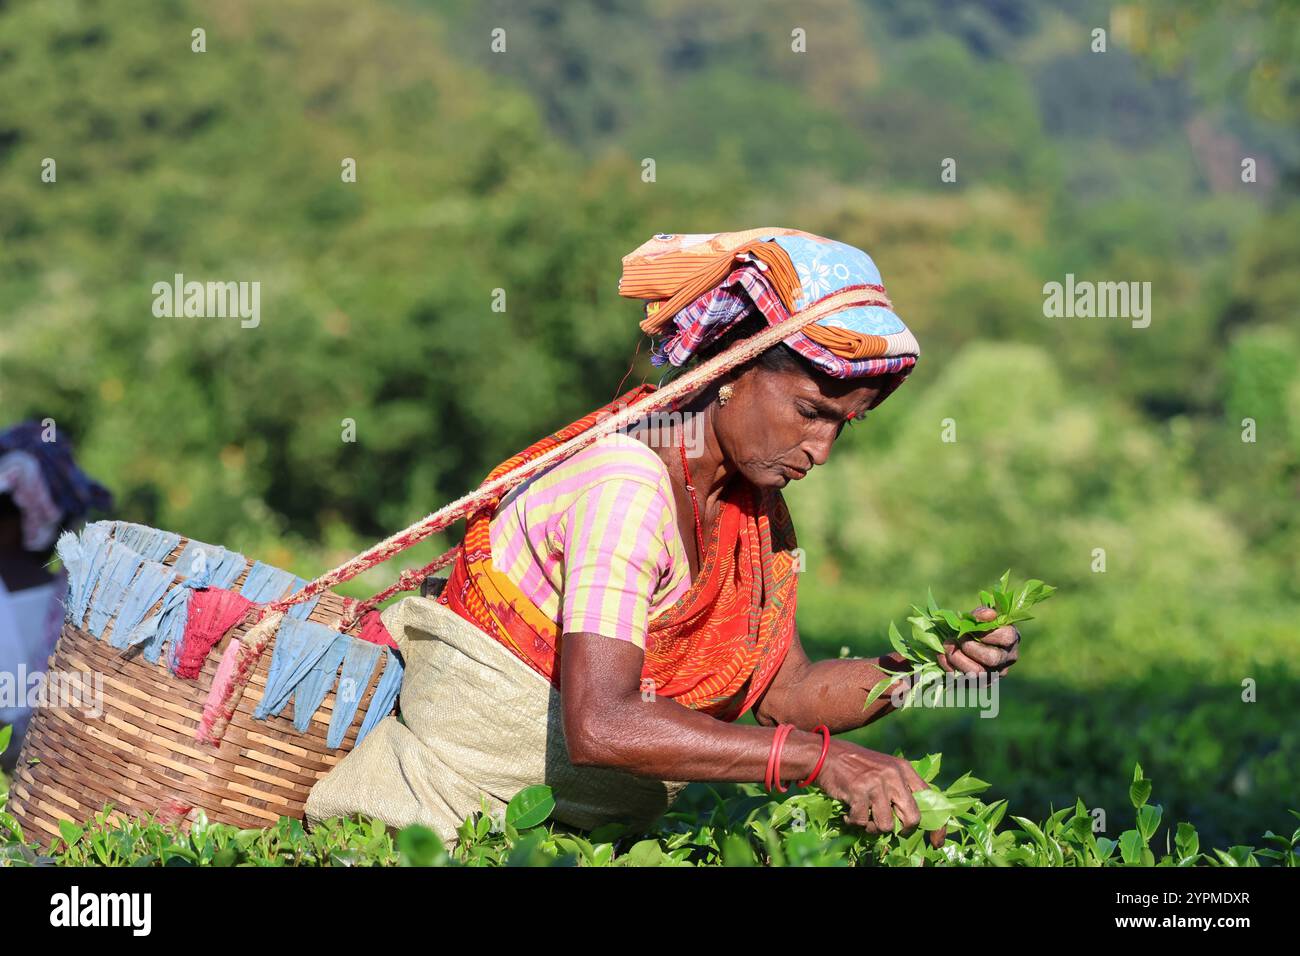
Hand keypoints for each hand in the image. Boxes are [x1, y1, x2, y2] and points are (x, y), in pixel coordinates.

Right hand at [817, 740, 946, 847]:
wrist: (824, 754)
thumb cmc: (855, 766)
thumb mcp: (883, 770)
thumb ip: (899, 789)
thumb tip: (913, 820)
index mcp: (903, 769)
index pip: (930, 799)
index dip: (937, 825)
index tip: (936, 843)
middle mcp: (893, 775)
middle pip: (912, 818)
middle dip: (902, 830)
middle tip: (888, 828)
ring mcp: (876, 783)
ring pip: (886, 825)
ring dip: (872, 827)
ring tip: (862, 817)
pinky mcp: (858, 791)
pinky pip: (862, 821)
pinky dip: (854, 821)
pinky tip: (848, 812)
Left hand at [936, 606, 1018, 677]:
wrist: (969, 639)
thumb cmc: (977, 624)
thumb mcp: (980, 615)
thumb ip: (982, 613)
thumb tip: (989, 614)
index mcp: (1012, 638)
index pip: (1005, 637)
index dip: (985, 632)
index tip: (970, 628)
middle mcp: (1008, 659)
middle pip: (991, 658)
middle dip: (969, 647)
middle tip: (956, 638)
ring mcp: (996, 674)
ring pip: (977, 673)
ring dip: (956, 658)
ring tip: (946, 646)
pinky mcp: (980, 684)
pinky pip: (964, 681)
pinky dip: (949, 668)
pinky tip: (942, 656)